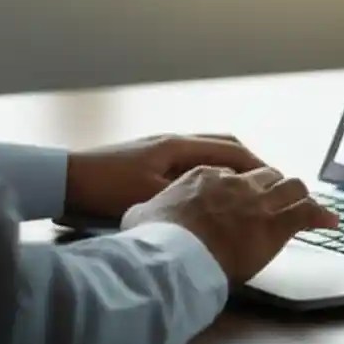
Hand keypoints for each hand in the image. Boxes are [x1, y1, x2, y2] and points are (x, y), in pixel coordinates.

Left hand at [64, 134, 264, 218]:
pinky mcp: (149, 159)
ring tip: (245, 190)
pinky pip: (192, 161)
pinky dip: (210, 172)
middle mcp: (174, 141)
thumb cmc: (107, 187)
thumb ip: (191, 196)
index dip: (259, 167)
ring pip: (208, 153)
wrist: (66, 179)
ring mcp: (161, 148)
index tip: (278, 182)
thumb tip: (227, 202)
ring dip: (230, 168)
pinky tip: (210, 193)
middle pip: (225, 146)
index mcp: (180, 146)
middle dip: (251, 164)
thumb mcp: (153, 196)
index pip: (233, 150)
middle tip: (269, 185)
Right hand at [123, 165, 337, 283]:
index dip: (236, 190)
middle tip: (276, 200)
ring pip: (291, 187)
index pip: (229, 177)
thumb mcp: (139, 215)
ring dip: (299, 195)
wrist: (174, 254)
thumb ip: (147, 211)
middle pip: (264, 177)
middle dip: (272, 187)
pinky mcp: (275, 224)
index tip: (238, 201)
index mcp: (203, 177)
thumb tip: (141, 216)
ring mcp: (258, 202)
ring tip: (307, 204)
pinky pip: (307, 214)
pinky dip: (321, 216)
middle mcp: (235, 183)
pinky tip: (331, 221)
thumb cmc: (154, 239)